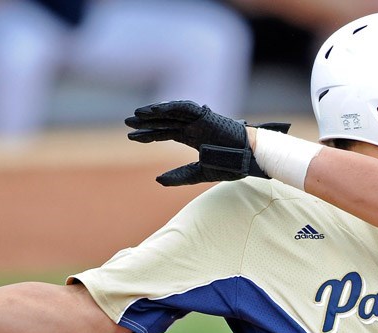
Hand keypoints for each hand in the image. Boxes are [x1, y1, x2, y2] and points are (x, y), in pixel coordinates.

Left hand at [125, 100, 288, 185]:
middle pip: (164, 121)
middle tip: (127, 123)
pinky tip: (155, 110)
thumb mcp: (199, 173)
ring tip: (136, 115)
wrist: (250, 158)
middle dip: (145, 121)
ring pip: (172, 112)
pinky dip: (170, 107)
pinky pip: (185, 107)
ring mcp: (200, 119)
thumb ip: (179, 176)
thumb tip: (157, 180)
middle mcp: (194, 126)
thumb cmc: (231, 164)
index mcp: (192, 138)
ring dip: (154, 112)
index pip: (165, 133)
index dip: (148, 135)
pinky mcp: (206, 115)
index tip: (131, 137)